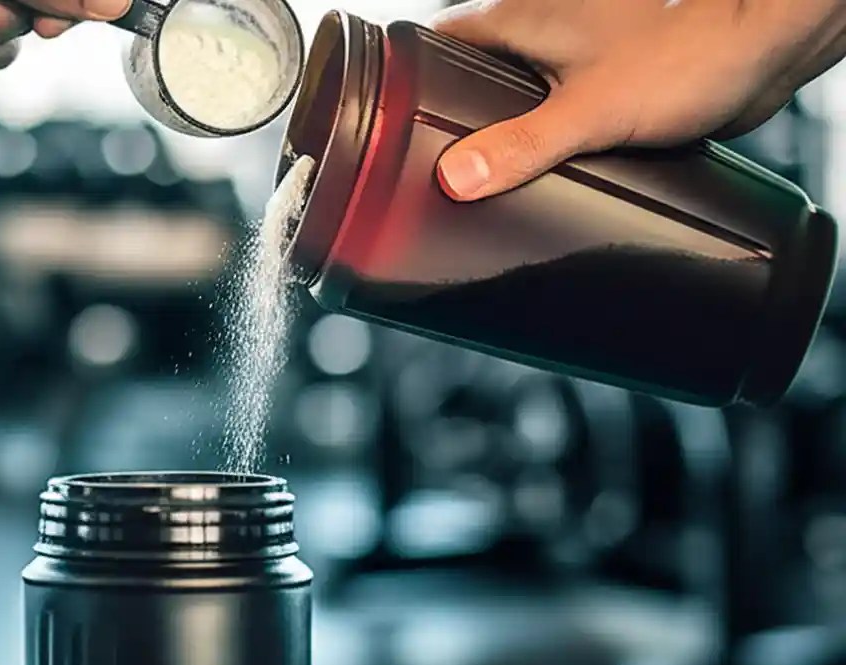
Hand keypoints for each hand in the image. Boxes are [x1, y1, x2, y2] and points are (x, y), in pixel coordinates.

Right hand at [431, 0, 845, 201]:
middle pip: (464, 69)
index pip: (435, 38)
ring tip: (468, 175)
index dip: (401, 73)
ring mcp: (568, 55)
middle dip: (440, 111)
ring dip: (488, 127)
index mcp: (520, 22)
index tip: (377, 113)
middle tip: (417, 160)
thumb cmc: (681, 61)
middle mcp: (539, 31)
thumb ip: (522, 145)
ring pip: (505, 90)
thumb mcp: (589, 113)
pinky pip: (544, 109)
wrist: (753, 59)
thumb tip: (458, 177)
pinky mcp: (597, 82)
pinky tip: (530, 171)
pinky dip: (530, 136)